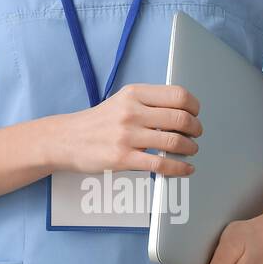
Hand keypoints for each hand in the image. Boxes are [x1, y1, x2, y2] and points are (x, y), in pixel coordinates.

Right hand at [57, 83, 200, 177]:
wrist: (66, 139)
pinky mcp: (122, 158)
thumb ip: (149, 103)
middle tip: (195, 135)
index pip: (178, 95)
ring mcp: (126, 136)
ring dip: (190, 149)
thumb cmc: (98, 122)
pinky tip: (185, 169)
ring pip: (174, 142)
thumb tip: (183, 113)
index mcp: (133, 94)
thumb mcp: (122, 101)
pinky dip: (179, 168)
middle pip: (181, 118)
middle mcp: (131, 112)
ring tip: (190, 151)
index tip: (195, 114)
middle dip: (196, 129)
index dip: (194, 107)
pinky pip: (161, 164)